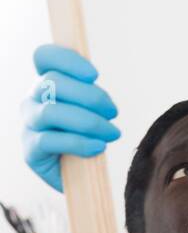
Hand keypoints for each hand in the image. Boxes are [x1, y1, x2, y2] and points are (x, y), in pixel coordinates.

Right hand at [21, 44, 120, 191]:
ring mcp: (29, 125)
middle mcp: (32, 100)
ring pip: (51, 112)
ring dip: (89, 122)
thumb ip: (90, 92)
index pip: (44, 57)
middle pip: (51, 82)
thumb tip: (91, 80)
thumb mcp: (94, 108)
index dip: (67, 59)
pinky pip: (49, 141)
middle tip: (113, 113)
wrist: (84, 175)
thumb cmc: (90, 135)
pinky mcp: (30, 152)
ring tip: (112, 133)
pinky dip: (79, 143)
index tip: (94, 75)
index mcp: (47, 83)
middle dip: (90, 96)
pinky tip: (98, 147)